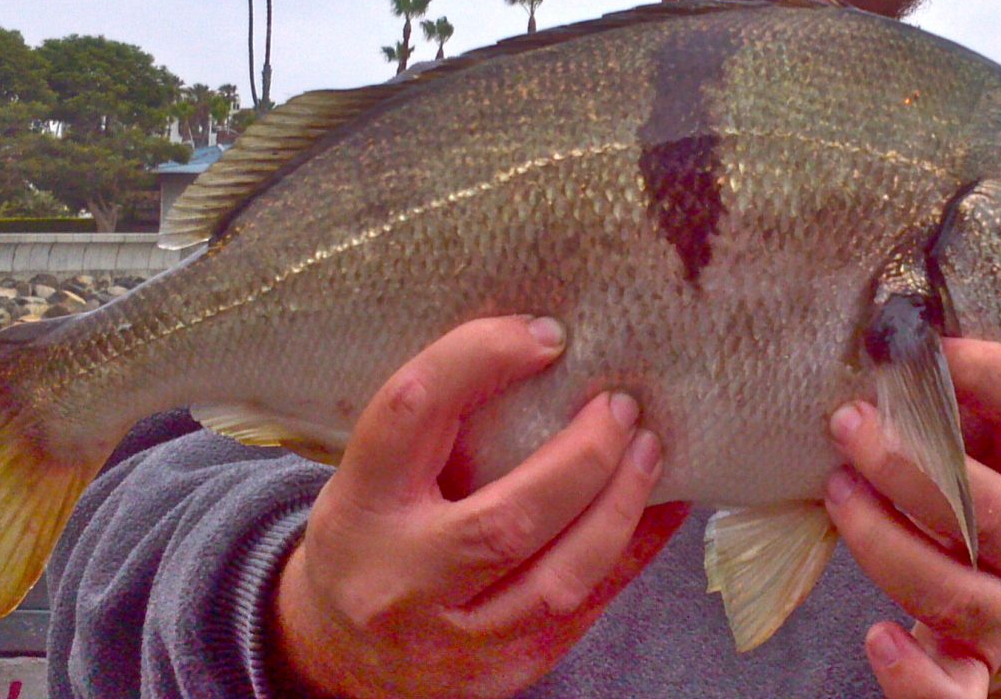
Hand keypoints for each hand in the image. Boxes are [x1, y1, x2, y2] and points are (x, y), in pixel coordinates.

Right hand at [268, 315, 689, 697]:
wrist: (341, 660)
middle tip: (621, 408)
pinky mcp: (504, 673)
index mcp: (362, 503)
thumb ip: (437, 427)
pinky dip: (632, 552)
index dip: (482, 359)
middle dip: (583, 458)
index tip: (547, 334)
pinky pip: (586, 610)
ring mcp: (455, 640)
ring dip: (621, 508)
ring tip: (650, 453)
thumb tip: (547, 347)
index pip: (413, 411)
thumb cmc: (372, 538)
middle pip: (506, 519)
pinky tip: (660, 509)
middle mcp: (402, 578)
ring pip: (559, 580)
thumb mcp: (373, 475)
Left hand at [825, 338, 1000, 697]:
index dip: (997, 376)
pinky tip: (880, 640)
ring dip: (883, 543)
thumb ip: (975, 412)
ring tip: (837, 494)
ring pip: (950, 591)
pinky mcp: (983, 667)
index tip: (933, 348)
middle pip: (986, 510)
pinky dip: (916, 678)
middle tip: (848, 423)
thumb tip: (891, 347)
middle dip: (909, 465)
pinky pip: (955, 690)